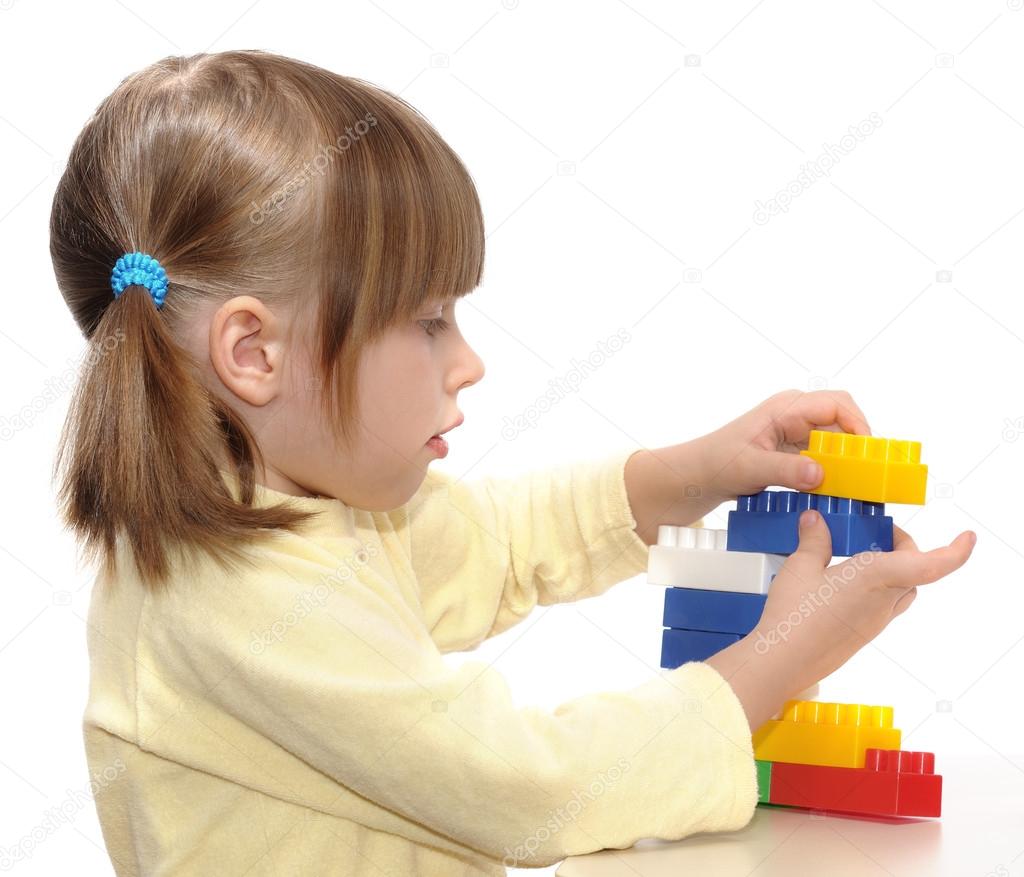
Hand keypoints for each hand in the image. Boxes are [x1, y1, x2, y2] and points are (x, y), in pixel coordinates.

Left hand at [694, 388, 871, 504]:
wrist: (698, 476)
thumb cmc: (717, 463)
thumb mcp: (750, 467)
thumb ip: (785, 470)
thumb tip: (820, 473)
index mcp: (786, 407)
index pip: (836, 404)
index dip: (858, 424)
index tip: (867, 452)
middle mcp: (796, 416)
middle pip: (842, 423)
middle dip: (856, 446)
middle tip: (866, 474)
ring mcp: (797, 434)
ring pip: (836, 443)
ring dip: (846, 462)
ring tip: (855, 487)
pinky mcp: (795, 452)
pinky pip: (825, 458)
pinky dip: (833, 473)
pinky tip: (834, 491)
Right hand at [706, 510, 976, 730]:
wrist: (782, 661)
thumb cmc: (794, 615)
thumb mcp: (800, 566)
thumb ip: (814, 540)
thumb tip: (816, 520)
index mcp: (875, 577)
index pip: (931, 565)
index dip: (955, 552)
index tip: (967, 538)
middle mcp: (883, 601)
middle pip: (914, 570)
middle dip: (903, 548)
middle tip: (877, 532)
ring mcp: (875, 621)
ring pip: (901, 590)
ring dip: (892, 569)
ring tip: (858, 555)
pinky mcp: (863, 633)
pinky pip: (882, 605)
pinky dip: (875, 588)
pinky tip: (841, 584)